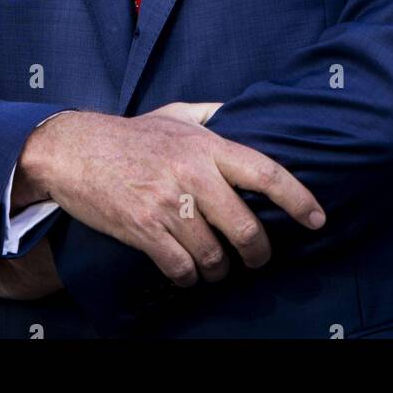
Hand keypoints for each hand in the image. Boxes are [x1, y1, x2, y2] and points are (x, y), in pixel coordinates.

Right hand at [18, 102, 325, 288]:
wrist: (74, 150)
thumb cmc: (129, 134)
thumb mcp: (175, 114)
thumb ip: (211, 116)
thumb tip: (243, 114)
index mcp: (206, 145)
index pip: (266, 173)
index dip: (299, 199)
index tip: (317, 219)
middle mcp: (192, 174)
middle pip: (246, 227)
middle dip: (259, 253)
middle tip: (258, 259)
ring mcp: (167, 204)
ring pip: (214, 255)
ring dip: (220, 271)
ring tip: (219, 270)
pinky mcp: (143, 229)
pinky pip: (181, 269)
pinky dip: (189, 278)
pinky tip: (187, 273)